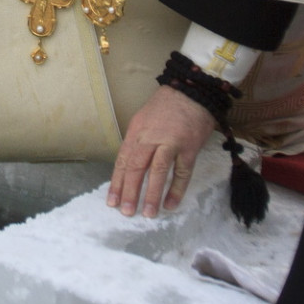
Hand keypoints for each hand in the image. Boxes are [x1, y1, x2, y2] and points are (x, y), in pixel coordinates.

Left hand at [108, 84, 217, 217]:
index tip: (112, 201)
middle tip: (126, 211)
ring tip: (147, 213)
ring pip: (157, 171)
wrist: (192, 90)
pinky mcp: (189, 147)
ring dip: (151, 194)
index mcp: (136, 132)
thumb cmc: (167, 107)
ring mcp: (170, 142)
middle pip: (136, 167)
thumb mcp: (143, 120)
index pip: (123, 161)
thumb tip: (129, 166)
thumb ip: (137, 142)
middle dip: (130, 191)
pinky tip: (170, 204)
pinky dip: (176, 189)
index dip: (117, 182)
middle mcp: (150, 138)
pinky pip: (182, 172)